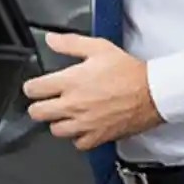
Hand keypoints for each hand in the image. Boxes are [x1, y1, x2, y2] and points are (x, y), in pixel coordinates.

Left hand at [22, 33, 163, 150]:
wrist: (152, 92)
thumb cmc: (128, 71)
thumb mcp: (98, 48)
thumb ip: (70, 43)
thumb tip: (50, 39)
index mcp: (71, 81)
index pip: (35, 89)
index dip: (31, 87)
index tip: (34, 87)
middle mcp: (74, 104)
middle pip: (38, 113)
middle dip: (37, 106)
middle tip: (44, 102)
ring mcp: (85, 123)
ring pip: (55, 130)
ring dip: (57, 122)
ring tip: (64, 114)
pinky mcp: (98, 136)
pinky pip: (78, 143)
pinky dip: (77, 137)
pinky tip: (81, 127)